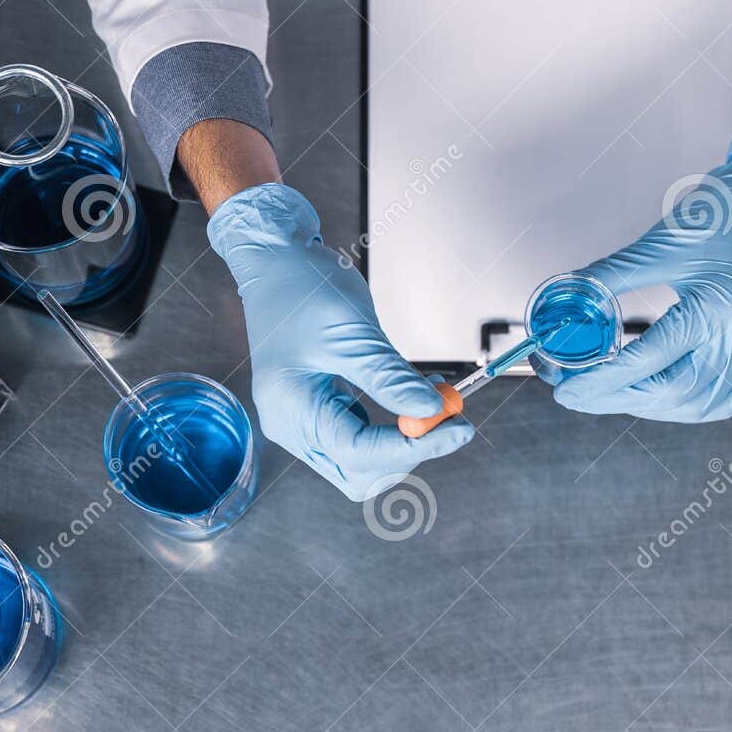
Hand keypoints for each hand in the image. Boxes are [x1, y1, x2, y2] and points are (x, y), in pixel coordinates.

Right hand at [207, 183, 472, 499]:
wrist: (276, 260)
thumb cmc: (300, 287)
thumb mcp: (353, 333)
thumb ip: (391, 378)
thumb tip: (431, 412)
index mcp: (290, 408)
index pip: (359, 453)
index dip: (414, 447)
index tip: (456, 428)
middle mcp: (290, 424)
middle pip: (359, 472)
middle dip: (406, 452)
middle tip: (444, 419)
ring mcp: (301, 420)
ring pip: (360, 461)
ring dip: (401, 440)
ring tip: (432, 402)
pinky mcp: (316, 409)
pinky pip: (358, 435)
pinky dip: (391, 425)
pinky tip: (410, 394)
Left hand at [553, 127, 731, 422]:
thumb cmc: (728, 215)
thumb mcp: (659, 244)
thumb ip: (609, 278)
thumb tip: (569, 299)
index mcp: (718, 308)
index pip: (650, 362)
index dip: (602, 381)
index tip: (567, 389)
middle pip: (671, 394)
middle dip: (615, 398)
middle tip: (575, 391)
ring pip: (693, 406)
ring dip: (645, 405)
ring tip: (607, 390)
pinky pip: (712, 399)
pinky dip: (676, 402)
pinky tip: (649, 390)